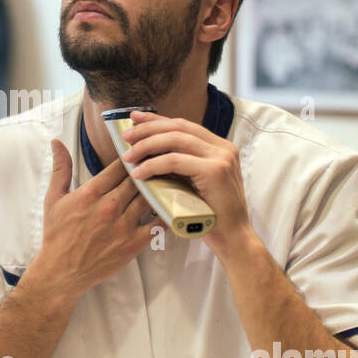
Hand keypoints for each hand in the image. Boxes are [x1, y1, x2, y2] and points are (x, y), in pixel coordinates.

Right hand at [33, 139, 163, 299]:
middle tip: (160, 159)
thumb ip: (60, 168)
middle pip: (139, 178)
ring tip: (170, 178)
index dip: (133, 155)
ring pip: (150, 197)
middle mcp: (110, 206)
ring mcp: (123, 225)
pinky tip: (172, 205)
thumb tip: (57, 142)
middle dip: (149, 168)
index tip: (140, 150)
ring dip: (160, 187)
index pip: (120, 165)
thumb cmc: (57, 234)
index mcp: (91, 192)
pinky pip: (157, 224)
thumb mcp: (54, 198)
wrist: (61, 272)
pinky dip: (166, 214)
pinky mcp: (133, 244)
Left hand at [122, 110, 251, 255]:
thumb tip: (147, 151)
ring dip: (146, 145)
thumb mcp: (194, 182)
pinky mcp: (215, 170)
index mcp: (219, 147)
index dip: (157, 120)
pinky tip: (138, 173)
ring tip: (128, 156)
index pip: (184, 125)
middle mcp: (223, 147)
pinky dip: (153, 165)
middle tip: (126, 136)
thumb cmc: (209, 215)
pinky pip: (175, 161)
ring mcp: (221, 157)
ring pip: (175, 140)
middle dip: (148, 128)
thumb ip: (180, 164)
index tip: (134, 119)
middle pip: (178, 127)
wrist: (232, 238)